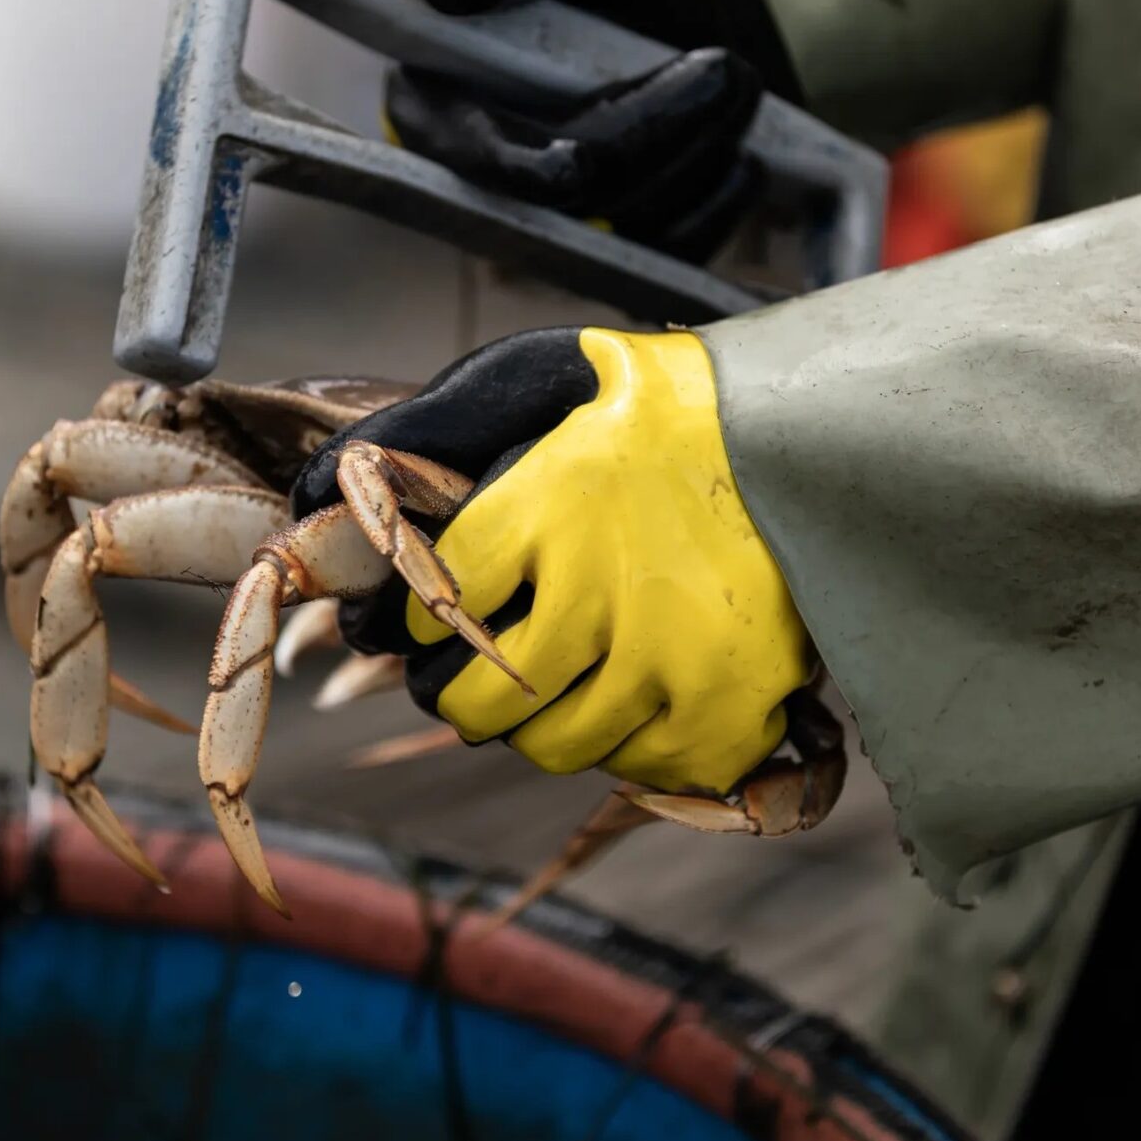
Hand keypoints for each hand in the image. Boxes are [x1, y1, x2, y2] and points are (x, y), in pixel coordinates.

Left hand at [291, 327, 813, 795]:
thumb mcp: (547, 373)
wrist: (816, 430)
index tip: (424, 622)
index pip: (432, 604)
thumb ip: (441, 420)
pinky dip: (631, 747)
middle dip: (459, 694)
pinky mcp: (728, 703)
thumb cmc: (666, 401)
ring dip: (540, 726)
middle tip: (469, 679)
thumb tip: (325, 478)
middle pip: (478, 701)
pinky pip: (642, 768)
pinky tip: (636, 700)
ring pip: (553, 746)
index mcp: (544, 502)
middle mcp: (598, 590)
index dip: (413, 624)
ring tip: (557, 689)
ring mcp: (666, 657)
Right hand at [387, 0, 804, 261]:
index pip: (453, 155)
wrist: (707, 0)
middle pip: (551, 201)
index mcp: (441, 95)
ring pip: (620, 227)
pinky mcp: (621, 253)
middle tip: (725, 69)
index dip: (507, 168)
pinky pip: (670, 256)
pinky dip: (719, 199)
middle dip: (647, 140)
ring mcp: (555, 222)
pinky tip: (739, 150)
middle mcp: (485, 174)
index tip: (576, 157)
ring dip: (698, 153)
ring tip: (736, 77)